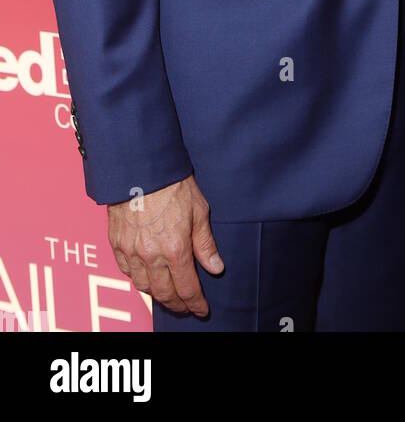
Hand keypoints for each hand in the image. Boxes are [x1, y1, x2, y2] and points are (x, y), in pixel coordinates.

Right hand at [107, 173, 223, 316]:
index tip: (202, 310)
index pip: (187, 288)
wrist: (140, 167)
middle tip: (186, 307)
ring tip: (168, 294)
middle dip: (177, 305)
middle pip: (164, 294)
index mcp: (175, 249)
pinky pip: (126, 271)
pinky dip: (137, 278)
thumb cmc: (172, 185)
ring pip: (143, 286)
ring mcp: (132, 251)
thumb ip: (205, 243)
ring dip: (157, 294)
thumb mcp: (199, 210)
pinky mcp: (117, 244)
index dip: (196, 303)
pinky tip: (146, 276)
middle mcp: (151, 256)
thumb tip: (215, 267)